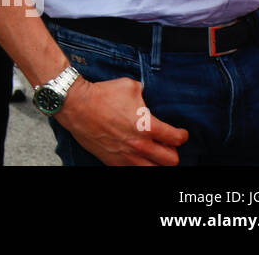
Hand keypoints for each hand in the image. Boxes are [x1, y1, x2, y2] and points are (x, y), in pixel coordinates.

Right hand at [58, 75, 187, 165]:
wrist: (76, 104)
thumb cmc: (102, 94)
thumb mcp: (130, 86)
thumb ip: (145, 96)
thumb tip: (148, 100)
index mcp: (147, 126)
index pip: (177, 139)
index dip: (182, 136)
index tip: (181, 134)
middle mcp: (140, 144)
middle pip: (171, 160)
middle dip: (172, 152)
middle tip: (167, 145)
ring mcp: (126, 155)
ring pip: (155, 171)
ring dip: (157, 163)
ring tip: (153, 154)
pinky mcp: (113, 161)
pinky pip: (133, 171)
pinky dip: (139, 166)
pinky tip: (136, 157)